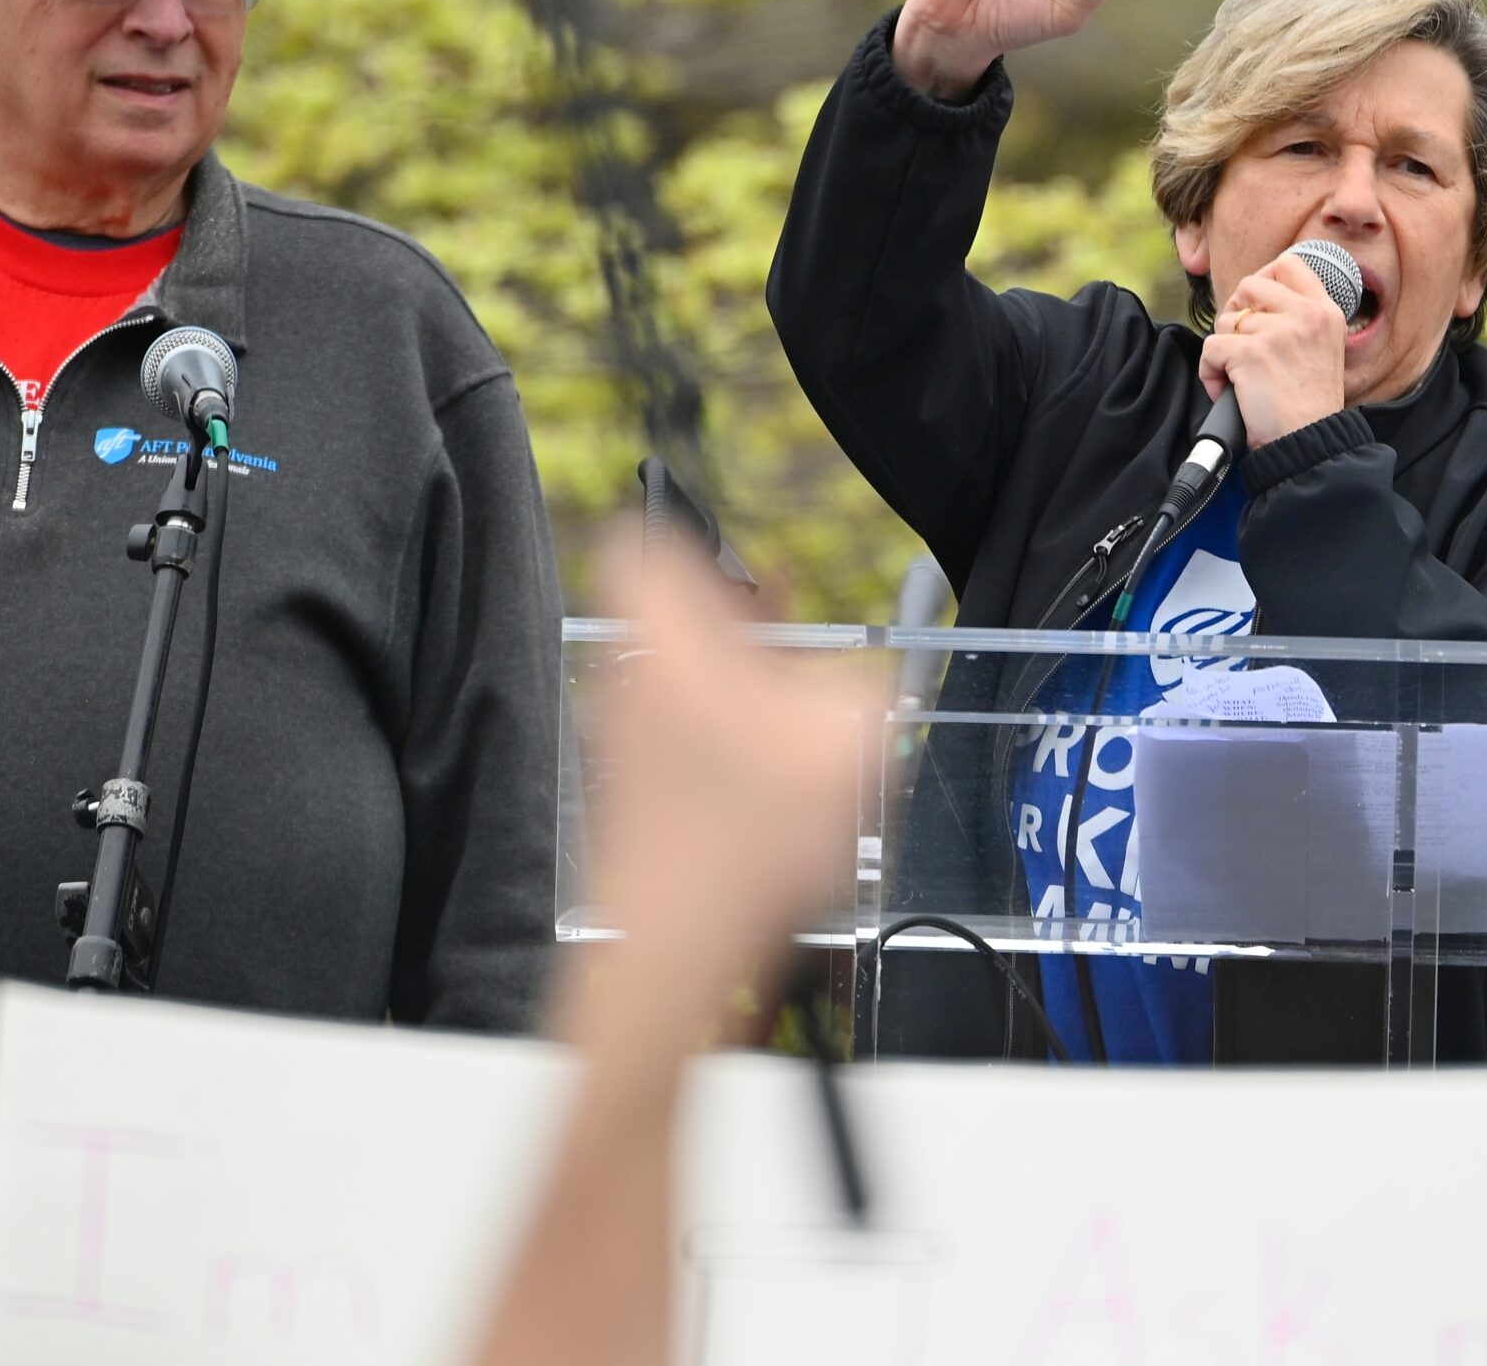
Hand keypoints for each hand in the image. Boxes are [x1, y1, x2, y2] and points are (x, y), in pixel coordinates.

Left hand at [579, 536, 870, 1033]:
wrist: (672, 954)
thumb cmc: (746, 842)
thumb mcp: (845, 742)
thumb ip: (862, 691)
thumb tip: (859, 688)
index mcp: (668, 645)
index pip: (645, 543)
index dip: (693, 533)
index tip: (741, 557)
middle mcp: (630, 685)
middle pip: (675, 619)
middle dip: (742, 632)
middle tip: (790, 648)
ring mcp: (623, 745)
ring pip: (684, 687)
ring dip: (742, 698)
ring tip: (795, 733)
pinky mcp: (633, 799)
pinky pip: (682, 744)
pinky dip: (726, 753)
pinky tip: (773, 795)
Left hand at [1199, 252, 1349, 448]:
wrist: (1308, 444)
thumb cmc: (1308, 407)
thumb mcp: (1320, 349)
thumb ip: (1296, 320)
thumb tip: (1250, 302)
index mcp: (1325, 312)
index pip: (1289, 263)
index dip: (1263, 279)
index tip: (1255, 305)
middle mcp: (1305, 315)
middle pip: (1248, 284)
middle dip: (1235, 314)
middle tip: (1241, 346)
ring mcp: (1278, 332)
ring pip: (1225, 321)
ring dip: (1223, 351)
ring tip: (1240, 378)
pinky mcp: (1251, 353)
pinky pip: (1210, 349)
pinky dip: (1210, 373)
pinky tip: (1227, 390)